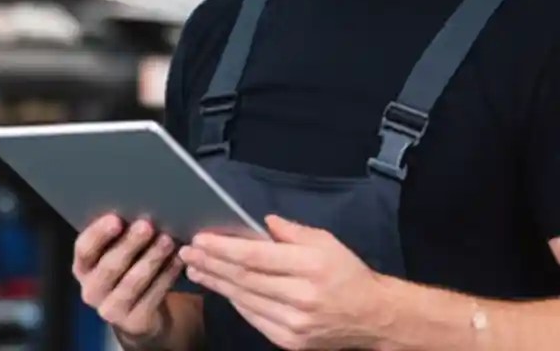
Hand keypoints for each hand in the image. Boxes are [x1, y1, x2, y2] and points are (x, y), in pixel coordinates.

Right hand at [73, 213, 185, 341]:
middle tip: (147, 225)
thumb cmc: (126, 272)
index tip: (116, 218)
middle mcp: (90, 291)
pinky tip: (178, 261)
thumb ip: (118, 239)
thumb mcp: (115, 256)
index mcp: (82, 269)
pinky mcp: (133, 322)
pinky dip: (166, 276)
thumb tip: (137, 210)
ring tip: (167, 241)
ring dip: (151, 259)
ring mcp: (110, 310)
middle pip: (109, 266)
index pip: (84, 250)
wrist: (137, 315)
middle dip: (130, 244)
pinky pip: (152, 296)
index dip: (98, 234)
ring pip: (132, 282)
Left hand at [180, 214, 389, 350]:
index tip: (199, 239)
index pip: (255, 256)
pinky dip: (234, 301)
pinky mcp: (290, 341)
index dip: (223, 248)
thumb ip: (291, 232)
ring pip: (244, 299)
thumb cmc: (347, 273)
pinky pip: (253, 317)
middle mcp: (301, 297)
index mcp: (310, 267)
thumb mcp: (326, 242)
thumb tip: (260, 223)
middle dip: (211, 264)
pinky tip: (220, 287)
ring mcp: (294, 323)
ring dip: (216, 283)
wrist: (374, 317)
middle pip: (244, 278)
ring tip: (195, 269)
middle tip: (187, 252)